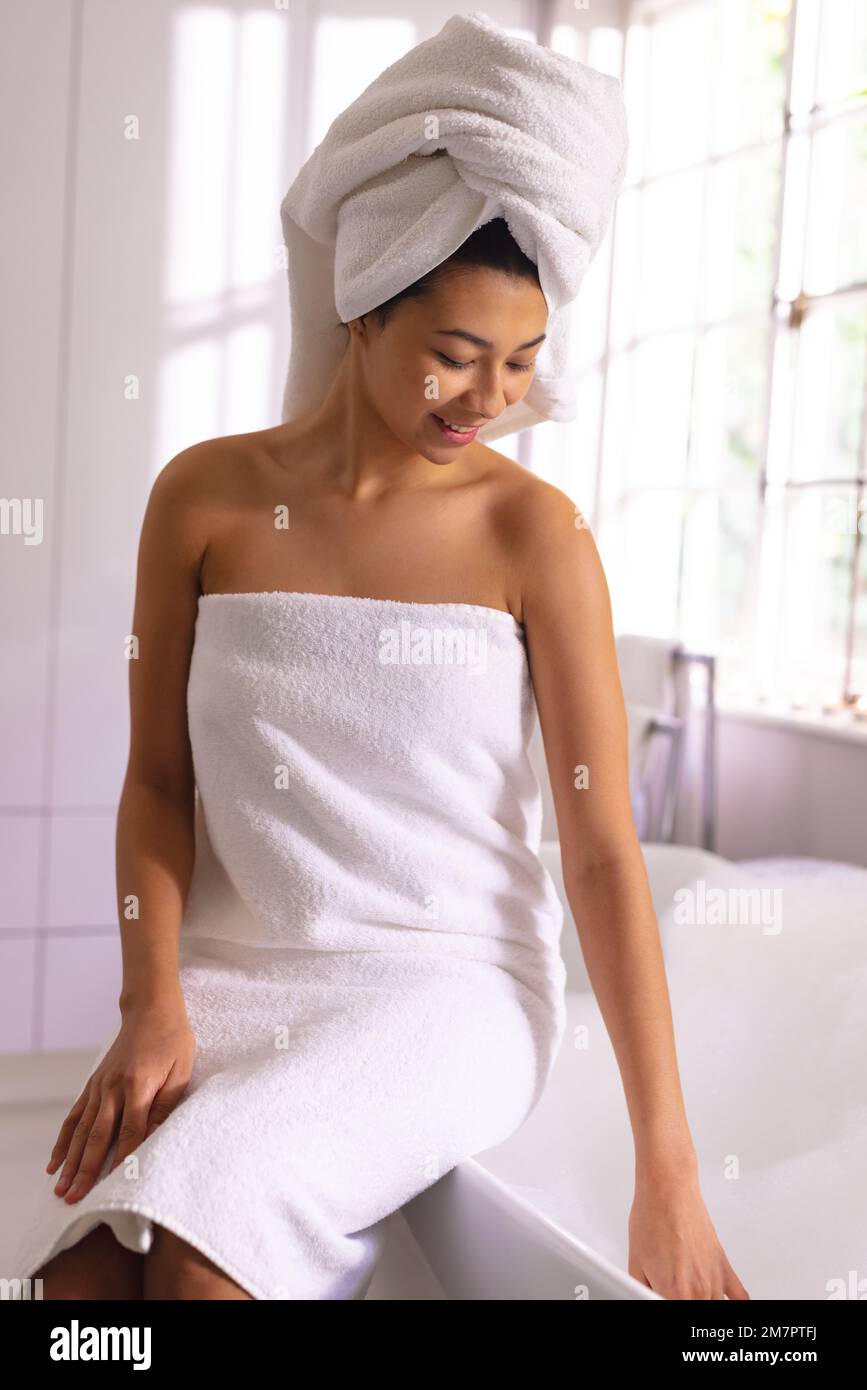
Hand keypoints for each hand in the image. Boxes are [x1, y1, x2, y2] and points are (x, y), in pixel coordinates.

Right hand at [46, 999, 195, 1203]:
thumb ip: (165, 1105)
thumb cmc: (172, 1041)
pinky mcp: (93, 1084)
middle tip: (74, 1199)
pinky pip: (74, 1116)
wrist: (151, 1010)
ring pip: (80, 1131)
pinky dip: (63, 1141)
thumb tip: (154, 1138)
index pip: (130, 1132)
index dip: (123, 1161)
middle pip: (97, 1138)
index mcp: (138, 1086)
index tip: (116, 1187)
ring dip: (70, 1162)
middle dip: (86, 1171)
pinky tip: (55, 1162)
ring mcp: (99, 1087)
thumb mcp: (181, 1071)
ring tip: (61, 1189)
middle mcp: (113, 1088)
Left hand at [628, 1167, 749, 1299]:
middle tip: (674, 1293)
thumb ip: (643, 1291)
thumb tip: (647, 1298)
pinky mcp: (723, 1265)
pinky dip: (735, 1302)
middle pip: (698, 1311)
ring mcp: (713, 1278)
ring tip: (691, 1290)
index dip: (666, 1304)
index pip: (674, 1313)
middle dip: (683, 1303)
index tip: (663, 1300)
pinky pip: (739, 1296)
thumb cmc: (652, 1218)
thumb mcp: (636, 1263)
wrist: (668, 1190)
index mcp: (674, 1293)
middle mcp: (698, 1289)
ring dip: (703, 1301)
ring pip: (714, 1305)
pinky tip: (728, 1302)